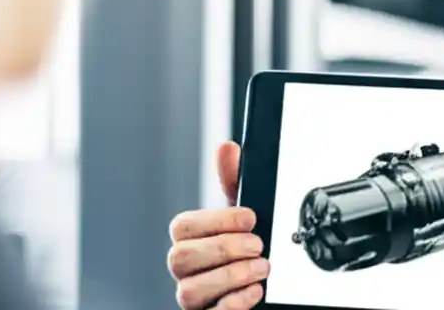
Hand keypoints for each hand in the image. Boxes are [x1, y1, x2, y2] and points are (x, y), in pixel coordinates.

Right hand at [167, 142, 269, 308]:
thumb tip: (226, 148)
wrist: (264, 284)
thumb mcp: (245, 215)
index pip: (182, 227)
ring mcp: (194, 297)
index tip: (250, 218)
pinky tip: (254, 292)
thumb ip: (234, 183)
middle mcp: (186, 271)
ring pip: (189, 291)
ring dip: (232, 276)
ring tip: (261, 268)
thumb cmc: (247, 247)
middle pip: (180, 258)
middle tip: (258, 245)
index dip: (217, 221)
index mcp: (190, 240)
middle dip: (224, 249)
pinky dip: (233, 303)